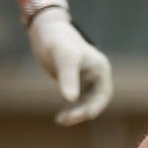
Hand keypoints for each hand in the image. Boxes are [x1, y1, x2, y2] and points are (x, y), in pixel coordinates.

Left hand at [27, 6, 112, 125]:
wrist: (45, 28)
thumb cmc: (55, 39)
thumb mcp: (62, 56)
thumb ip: (67, 76)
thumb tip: (70, 99)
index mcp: (101, 68)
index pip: (102, 96)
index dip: (91, 109)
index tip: (74, 116)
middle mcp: (97, 74)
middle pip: (96, 102)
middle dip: (81, 113)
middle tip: (62, 120)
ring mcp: (88, 77)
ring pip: (87, 103)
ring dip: (76, 112)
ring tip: (59, 119)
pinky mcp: (77, 80)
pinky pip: (79, 99)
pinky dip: (72, 108)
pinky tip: (60, 114)